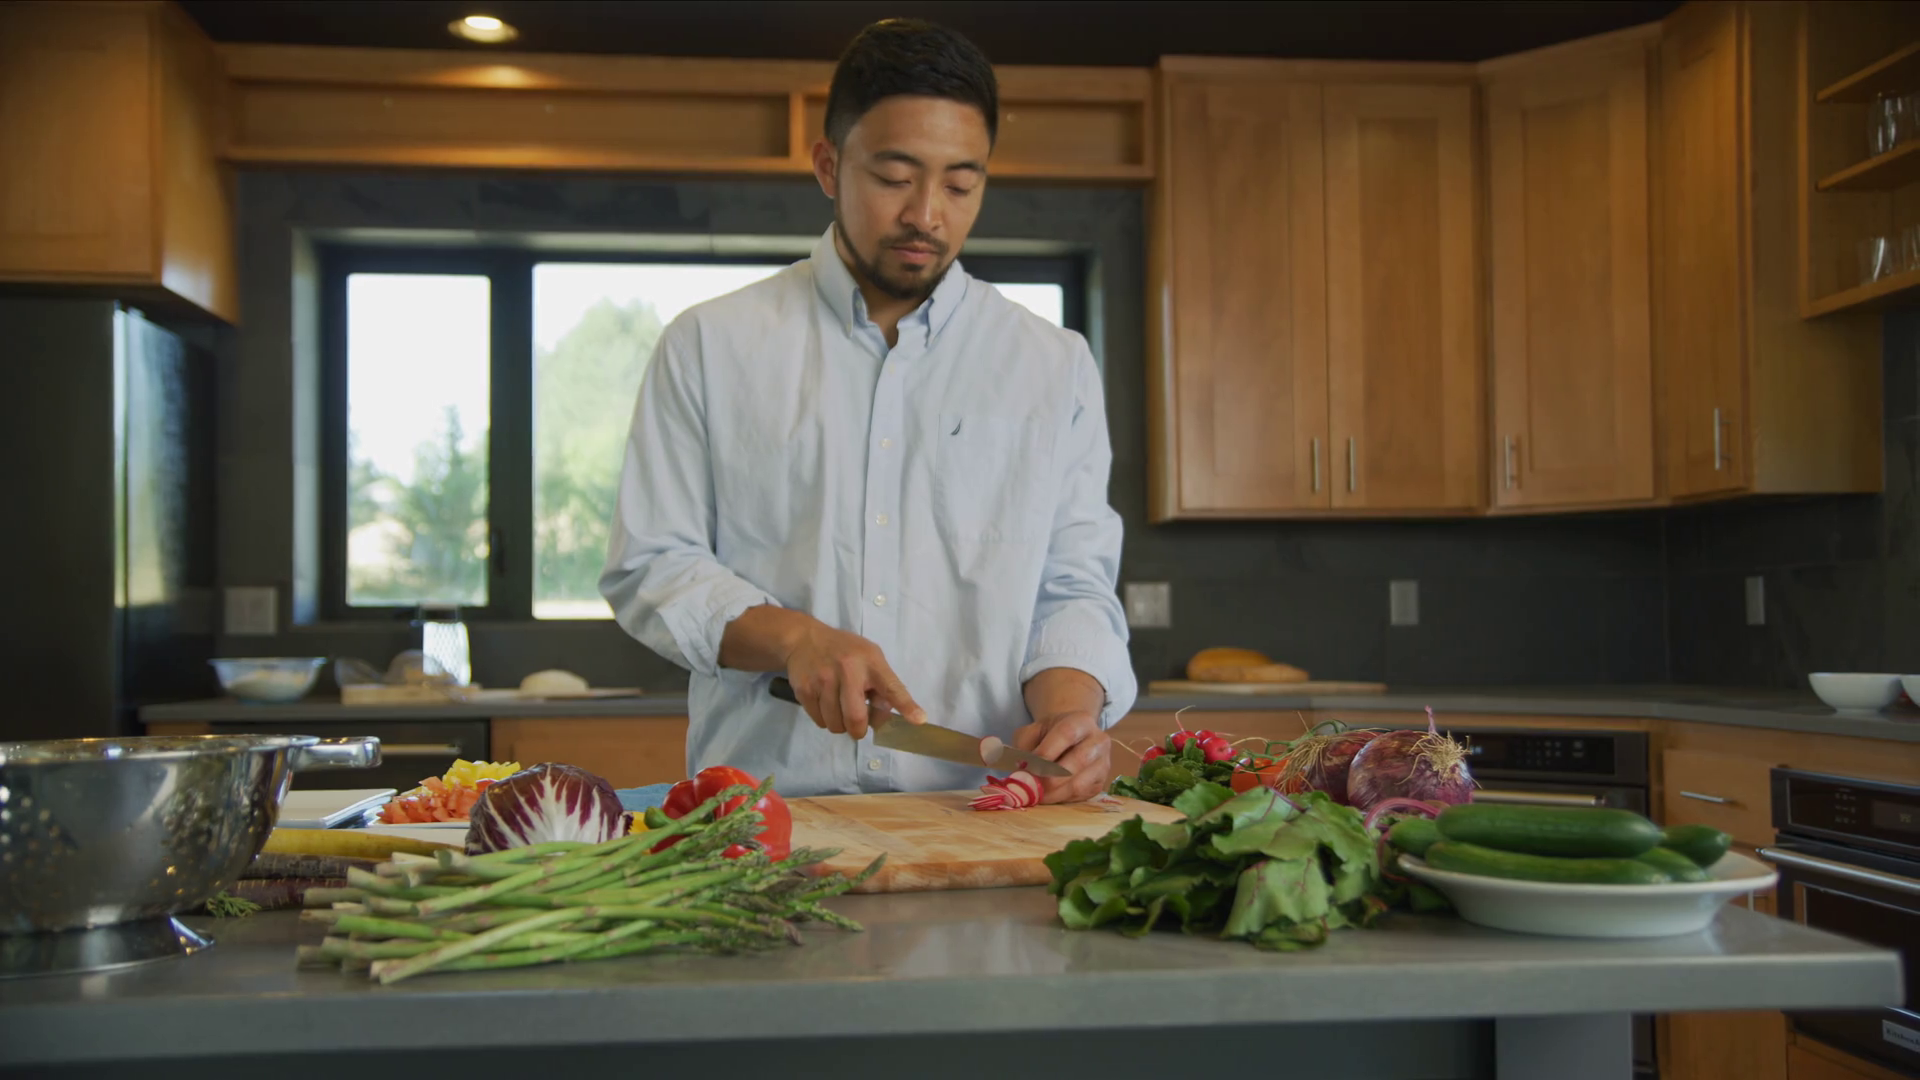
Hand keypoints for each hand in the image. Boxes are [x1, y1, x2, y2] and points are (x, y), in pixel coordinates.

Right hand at [782, 621, 925, 740]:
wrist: (804, 639)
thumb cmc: (845, 651)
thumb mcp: (869, 657)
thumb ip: (881, 685)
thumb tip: (883, 717)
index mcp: (871, 662)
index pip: (891, 686)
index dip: (906, 706)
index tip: (918, 720)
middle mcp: (848, 670)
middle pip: (856, 718)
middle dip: (859, 730)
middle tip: (858, 725)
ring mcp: (824, 680)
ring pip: (836, 724)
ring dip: (840, 724)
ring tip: (839, 707)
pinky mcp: (805, 690)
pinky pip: (819, 721)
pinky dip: (825, 719)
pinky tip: (825, 703)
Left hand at [1011, 710, 1109, 803]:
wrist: (1070, 741)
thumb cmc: (1048, 736)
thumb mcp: (1032, 732)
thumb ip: (1024, 745)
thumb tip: (1021, 770)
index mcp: (1082, 721)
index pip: (1066, 734)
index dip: (1047, 751)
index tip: (1028, 765)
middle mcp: (1099, 741)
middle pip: (1079, 760)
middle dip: (1051, 777)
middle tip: (1031, 786)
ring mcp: (1103, 764)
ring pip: (1080, 783)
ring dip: (1054, 793)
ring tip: (1036, 795)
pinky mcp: (1100, 783)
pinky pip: (1081, 796)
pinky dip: (1061, 799)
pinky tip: (1048, 796)